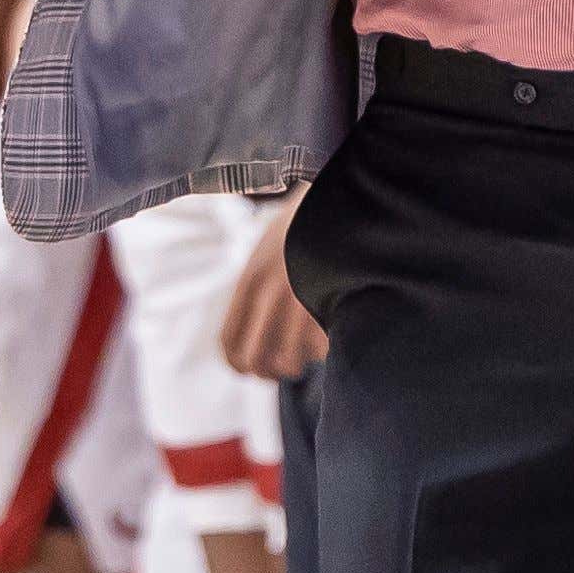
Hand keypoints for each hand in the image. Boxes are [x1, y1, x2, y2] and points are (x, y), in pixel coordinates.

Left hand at [220, 201, 326, 382]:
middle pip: (255, 360)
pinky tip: (331, 328)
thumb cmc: (305, 230)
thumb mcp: (268, 253)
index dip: (240, 366)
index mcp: (251, 280)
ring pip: (291, 362)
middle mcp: (271, 292)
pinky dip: (326, 347)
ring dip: (301, 362)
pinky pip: (322, 348)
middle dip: (270, 372)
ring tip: (310, 347)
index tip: (256, 369)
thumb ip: (256, 293)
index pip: (230, 344)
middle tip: (284, 366)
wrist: (343, 200)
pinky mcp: (333, 304)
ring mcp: (303, 299)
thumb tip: (249, 345)